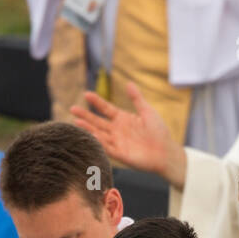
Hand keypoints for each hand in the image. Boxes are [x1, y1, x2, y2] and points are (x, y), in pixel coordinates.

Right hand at [71, 81, 186, 186]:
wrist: (166, 152)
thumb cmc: (159, 132)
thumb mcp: (147, 111)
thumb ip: (137, 99)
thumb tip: (128, 83)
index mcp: (123, 119)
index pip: (106, 109)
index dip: (96, 102)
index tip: (86, 94)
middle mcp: (117, 130)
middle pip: (98, 121)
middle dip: (85, 115)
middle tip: (73, 108)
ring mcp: (117, 142)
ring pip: (99, 134)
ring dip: (88, 128)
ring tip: (76, 121)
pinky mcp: (120, 154)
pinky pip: (107, 147)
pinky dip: (99, 142)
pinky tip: (91, 135)